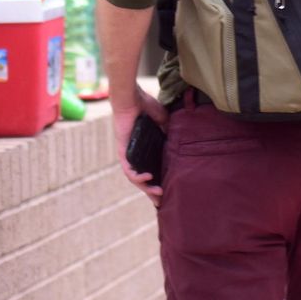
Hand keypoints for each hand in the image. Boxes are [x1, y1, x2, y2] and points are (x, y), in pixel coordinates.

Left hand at [112, 86, 168, 205]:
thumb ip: (167, 131)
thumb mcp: (162, 120)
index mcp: (144, 149)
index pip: (150, 169)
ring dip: (146, 187)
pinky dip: (137, 175)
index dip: (158, 181)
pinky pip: (128, 168)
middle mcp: (135, 154)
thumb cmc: (145, 105)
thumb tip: (177, 140)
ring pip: (135, 178)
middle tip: (161, 202)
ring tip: (157, 192)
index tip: (167, 192)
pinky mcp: (123, 151)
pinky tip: (147, 178)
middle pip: (142, 179)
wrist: (132, 97)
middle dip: (151, 191)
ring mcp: (128, 154)